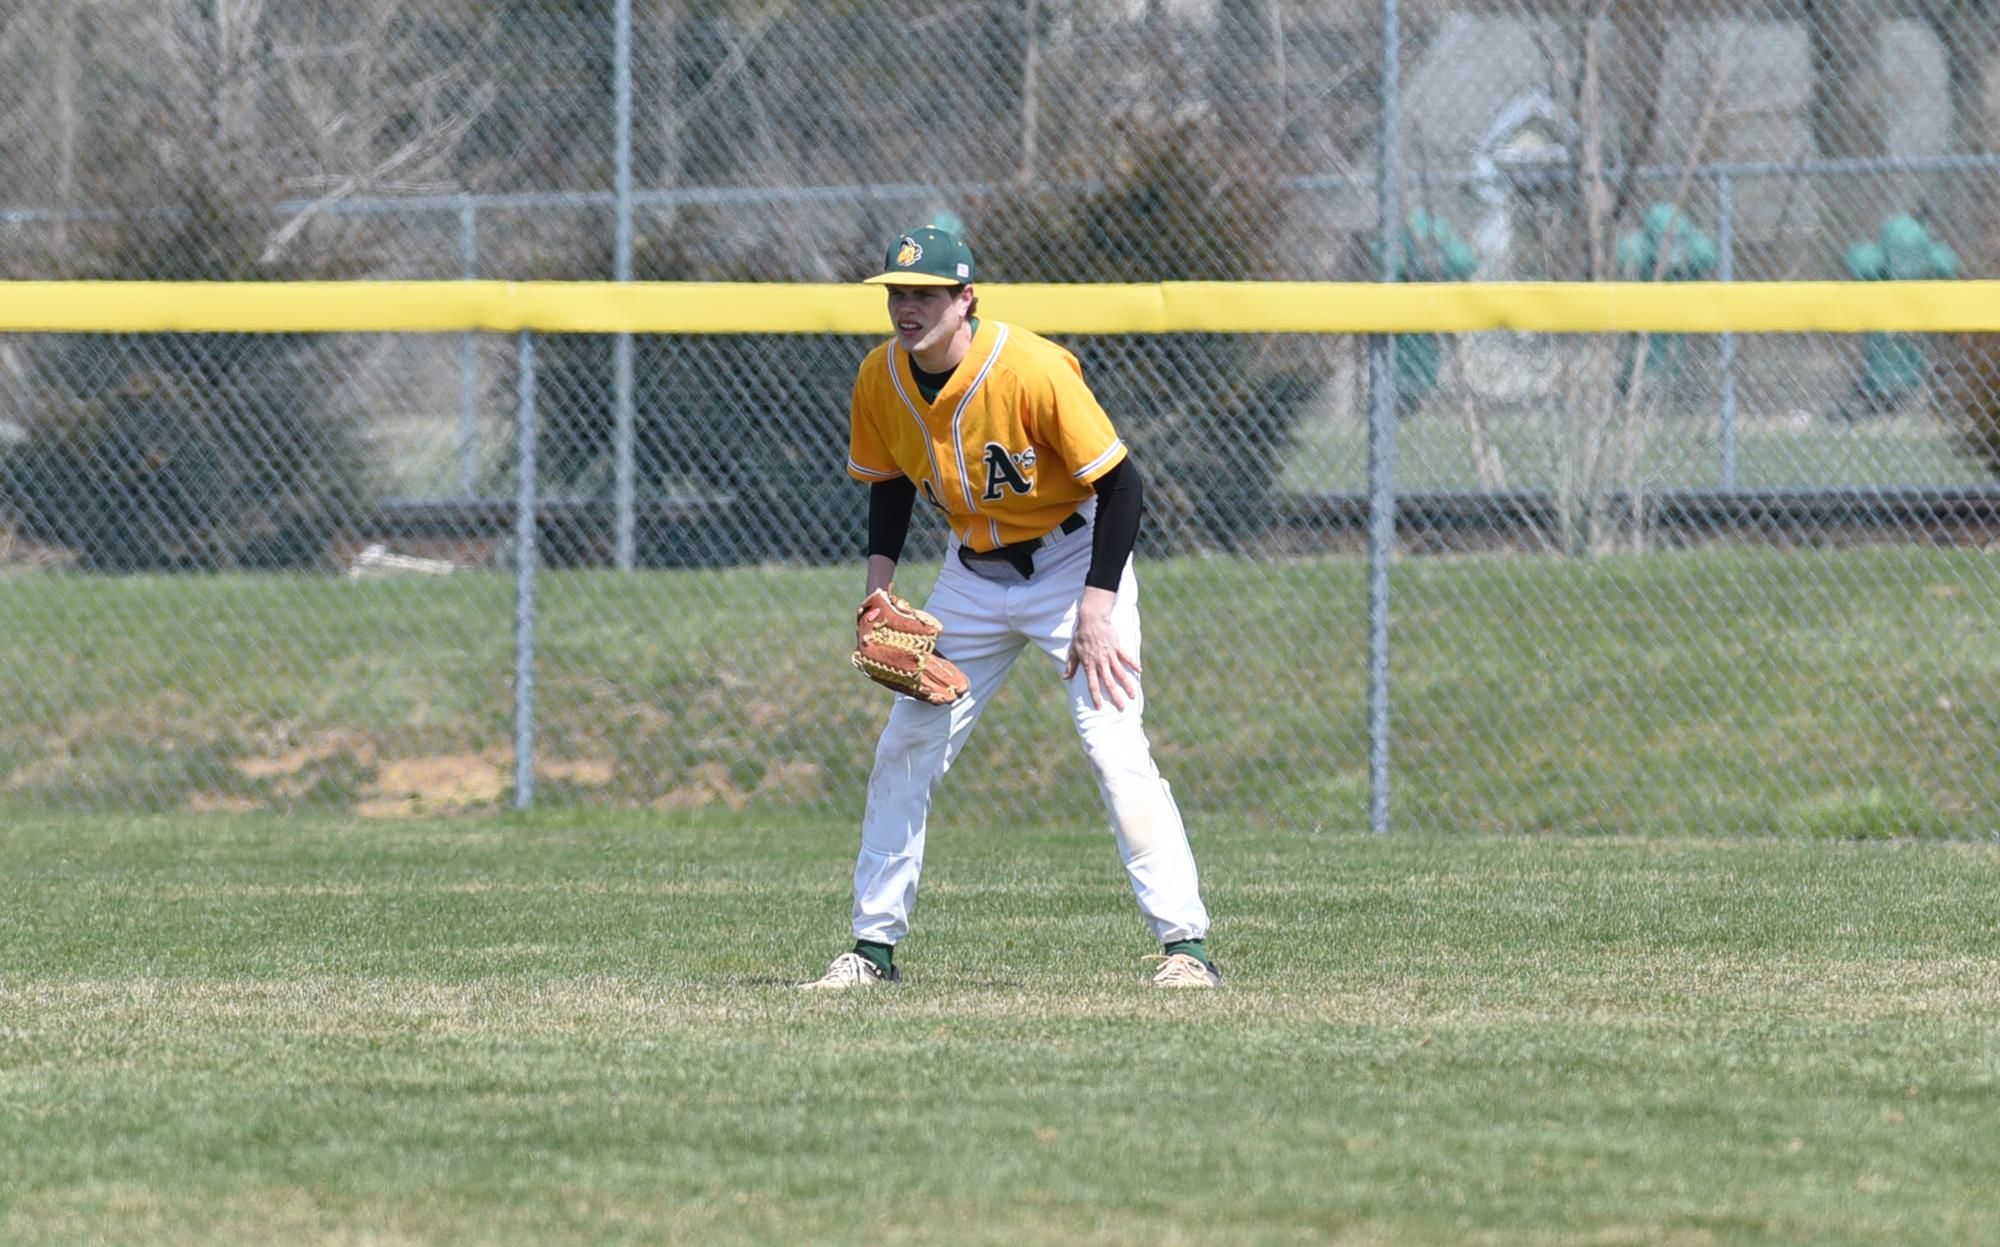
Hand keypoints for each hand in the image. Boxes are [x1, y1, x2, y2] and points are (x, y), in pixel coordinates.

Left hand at [1064, 587, 1141, 710]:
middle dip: (1116, 696)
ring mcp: (1111, 656)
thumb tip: (1065, 677)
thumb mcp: (1073, 651)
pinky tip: (1139, 672)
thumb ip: (1071, 666)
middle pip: (1109, 683)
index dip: (1096, 696)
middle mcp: (1101, 663)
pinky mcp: (1118, 648)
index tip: (1099, 707)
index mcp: (1090, 665)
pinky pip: (1127, 658)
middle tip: (1122, 708)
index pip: (1093, 684)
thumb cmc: (1081, 635)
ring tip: (1133, 695)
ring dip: (1127, 685)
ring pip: (1120, 673)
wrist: (1092, 620)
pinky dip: (1133, 665)